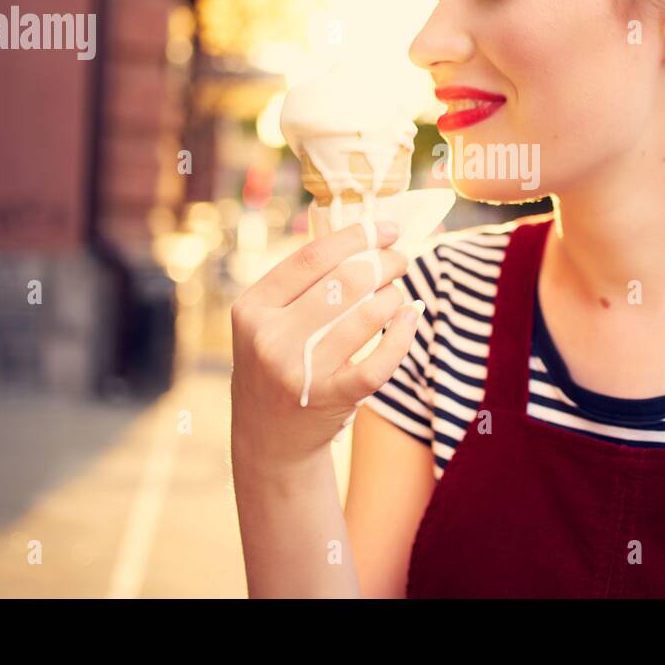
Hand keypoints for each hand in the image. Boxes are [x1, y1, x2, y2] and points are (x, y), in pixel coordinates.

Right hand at [230, 219, 420, 464]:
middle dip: (383, 262)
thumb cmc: (278, 362)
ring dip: (393, 296)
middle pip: (343, 282)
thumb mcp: (269, 320)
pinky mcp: (330, 400)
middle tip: (400, 258)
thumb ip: (303, 282)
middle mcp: (270, 339)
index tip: (386, 227)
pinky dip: (403, 334)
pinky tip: (411, 316)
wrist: (269, 437)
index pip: (311, 257)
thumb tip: (364, 235)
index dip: (355, 235)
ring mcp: (299, 372)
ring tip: (397, 293)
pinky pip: (379, 361)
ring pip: (366, 316)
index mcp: (253, 308)